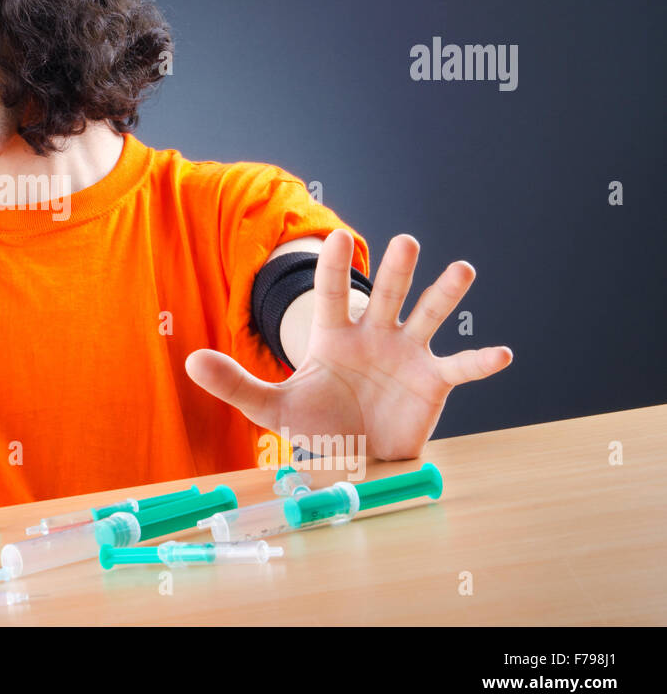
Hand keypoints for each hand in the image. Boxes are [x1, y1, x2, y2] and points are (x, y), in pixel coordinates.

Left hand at [185, 229, 512, 459]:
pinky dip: (481, 360)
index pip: (330, 296)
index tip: (333, 237)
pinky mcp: (432, 381)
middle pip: (384, 295)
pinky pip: (460, 367)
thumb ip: (235, 383)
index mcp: (334, 336)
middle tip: (405, 240)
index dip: (332, 270)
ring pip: (427, 316)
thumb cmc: (316, 425)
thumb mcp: (272, 408)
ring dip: (444, 295)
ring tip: (462, 268)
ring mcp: (406, 354)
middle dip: (394, 270)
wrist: (353, 457)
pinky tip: (503, 352)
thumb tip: (189, 361)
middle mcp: (374, 335)